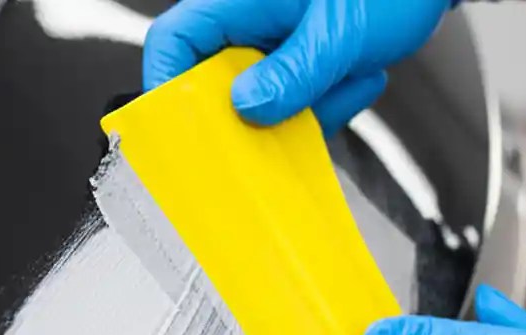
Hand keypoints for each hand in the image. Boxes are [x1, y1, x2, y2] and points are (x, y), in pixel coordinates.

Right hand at [143, 0, 453, 133]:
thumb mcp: (340, 33)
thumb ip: (294, 73)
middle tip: (291, 118)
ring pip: (259, 104)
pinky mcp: (294, 67)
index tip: (182, 131)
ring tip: (348, 77)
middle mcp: (246, 23)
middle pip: (212, 85)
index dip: (167, 89)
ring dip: (306, 108)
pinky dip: (326, 105)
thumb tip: (247, 108)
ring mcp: (270, 46)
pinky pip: (292, 106)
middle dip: (258, 112)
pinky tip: (358, 77)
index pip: (173, 43)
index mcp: (237, 1)